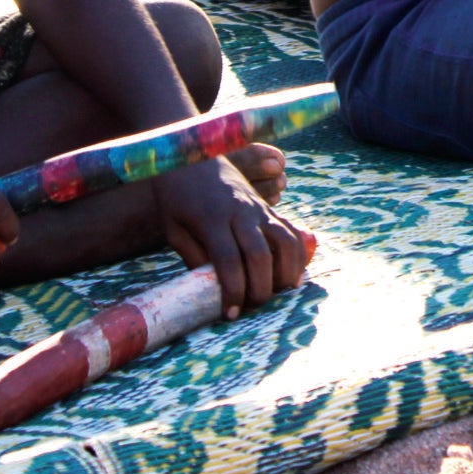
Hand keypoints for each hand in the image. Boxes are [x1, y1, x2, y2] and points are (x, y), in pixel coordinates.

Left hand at [151, 159, 309, 318]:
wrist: (194, 159)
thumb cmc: (177, 199)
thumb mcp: (174, 229)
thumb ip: (192, 257)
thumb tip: (208, 290)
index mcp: (212, 219)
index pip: (228, 260)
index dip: (233, 290)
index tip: (230, 314)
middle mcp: (240, 212)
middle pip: (260, 255)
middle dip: (260, 288)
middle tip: (253, 309)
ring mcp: (258, 208)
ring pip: (284, 241)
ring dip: (286, 272)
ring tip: (280, 295)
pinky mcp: (268, 208)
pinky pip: (291, 231)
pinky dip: (298, 255)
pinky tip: (294, 276)